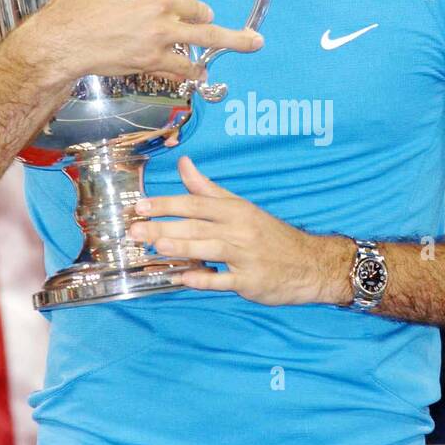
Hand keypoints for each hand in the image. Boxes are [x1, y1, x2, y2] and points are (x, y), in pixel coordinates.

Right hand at [27, 0, 262, 84]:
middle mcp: (161, 5)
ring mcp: (160, 34)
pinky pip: (184, 66)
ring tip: (252, 42)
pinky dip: (196, 71)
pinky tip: (204, 74)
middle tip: (204, 14)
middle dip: (201, 10)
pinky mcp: (154, 59)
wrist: (61, 38)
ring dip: (230, 39)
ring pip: (206, 36)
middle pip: (197, 6)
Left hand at [128, 156, 352, 305]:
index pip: (195, 202)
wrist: (309, 262)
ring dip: (181, 247)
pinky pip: (225, 280)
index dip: (166, 203)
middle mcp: (239, 230)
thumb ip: (208, 188)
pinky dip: (206, 279)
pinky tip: (185, 278)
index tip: (140, 206)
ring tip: (155, 246)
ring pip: (209, 249)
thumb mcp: (241, 207)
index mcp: (234, 210)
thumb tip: (183, 163)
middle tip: (134, 230)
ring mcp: (245, 256)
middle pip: (196, 226)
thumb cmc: (270, 235)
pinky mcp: (251, 281)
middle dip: (163, 227)